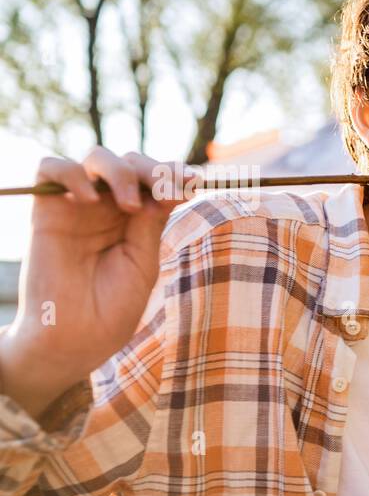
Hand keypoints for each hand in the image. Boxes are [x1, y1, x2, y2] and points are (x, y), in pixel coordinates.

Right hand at [0, 148, 196, 418]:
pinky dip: (71, 173)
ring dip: (119, 171)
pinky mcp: (46, 210)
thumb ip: (150, 224)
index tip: (194, 182)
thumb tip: (169, 186)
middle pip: (130, 161)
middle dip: (152, 168)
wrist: (75, 338)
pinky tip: (89, 200)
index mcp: (138, 220)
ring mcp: (78, 206)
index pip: (155, 180)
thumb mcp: (142, 262)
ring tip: (129, 205)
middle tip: (165, 190)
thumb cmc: (112, 308)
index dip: (174, 173)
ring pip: (96, 157)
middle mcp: (109, 208)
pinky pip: (50, 167)